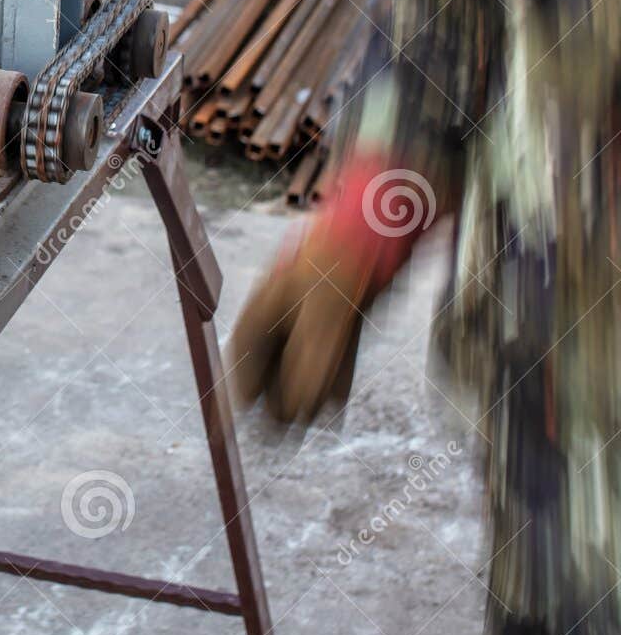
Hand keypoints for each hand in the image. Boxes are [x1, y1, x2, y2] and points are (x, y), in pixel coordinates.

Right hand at [229, 156, 433, 424]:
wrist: (399, 196)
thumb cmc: (356, 238)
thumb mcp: (333, 298)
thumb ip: (316, 352)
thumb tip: (302, 406)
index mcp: (274, 290)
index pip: (247, 344)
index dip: (240, 382)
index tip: (234, 420)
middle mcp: (294, 296)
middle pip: (275, 353)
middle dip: (274, 395)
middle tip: (275, 437)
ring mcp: (327, 299)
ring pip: (307, 354)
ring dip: (304, 391)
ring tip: (301, 429)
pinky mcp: (357, 301)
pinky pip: (339, 347)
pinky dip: (334, 374)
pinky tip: (334, 403)